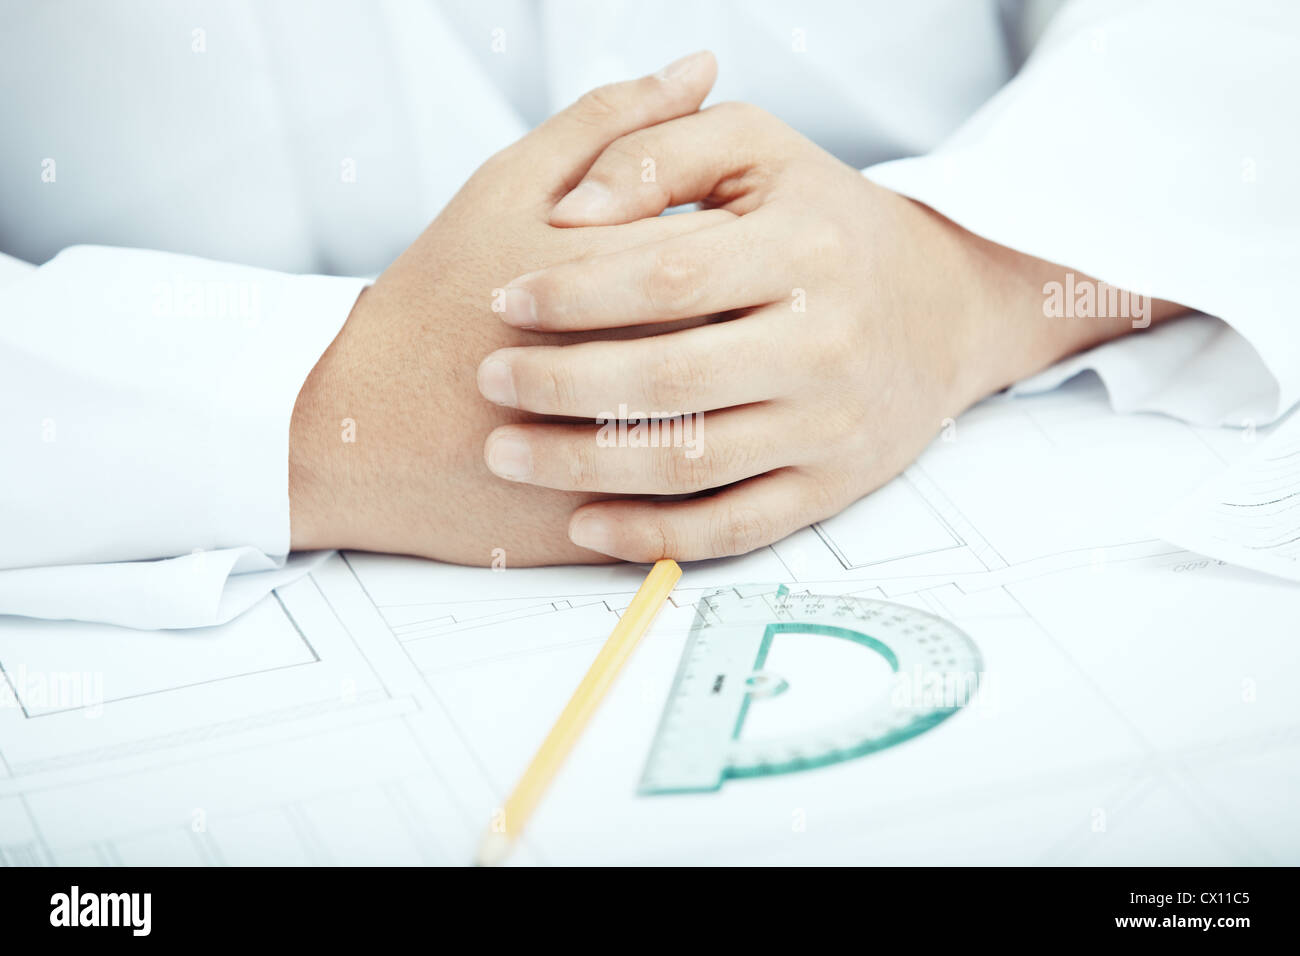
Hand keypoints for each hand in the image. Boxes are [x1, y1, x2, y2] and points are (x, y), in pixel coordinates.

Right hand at [287, 52, 731, 565]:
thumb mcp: (506, 185)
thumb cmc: (435, 298)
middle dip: (743, 322)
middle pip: (743, 336)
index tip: (710, 248)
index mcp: (619, 275)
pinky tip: (676, 429)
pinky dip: (707, 461)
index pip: (728, 251)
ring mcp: (628, 455)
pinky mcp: (617, 520)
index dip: (732, 246)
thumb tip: (701, 67)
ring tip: (693, 369)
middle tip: (711, 315)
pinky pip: (700, 495)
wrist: (361, 429)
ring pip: (733, 422)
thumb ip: (611, 123)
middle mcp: (635, 368)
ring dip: (732, 393)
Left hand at [478, 100, 1185, 561]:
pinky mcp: (829, 488)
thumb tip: (571, 209)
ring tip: (507, 451)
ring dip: (585, 466)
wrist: (944, 310)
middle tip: (489, 380)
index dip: (575, 293)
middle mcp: (827, 344)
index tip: (503, 299)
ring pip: (692, 465)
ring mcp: (829, 427)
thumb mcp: (759, 150)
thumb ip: (660, 149)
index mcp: (808, 250)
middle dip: (562, 386)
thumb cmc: (828, 222)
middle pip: (672, 381)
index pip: (670, 278)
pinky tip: (585, 522)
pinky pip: (733, 528)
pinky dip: (654, 536)